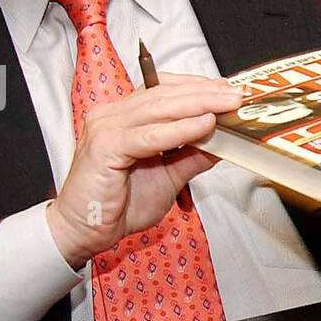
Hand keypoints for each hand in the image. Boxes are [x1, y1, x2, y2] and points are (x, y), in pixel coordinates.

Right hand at [46, 74, 243, 269]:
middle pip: (164, 94)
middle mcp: (112, 116)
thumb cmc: (117, 206)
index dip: (197, 87)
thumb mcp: (168, 177)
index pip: (163, 89)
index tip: (229, 91)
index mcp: (123, 117)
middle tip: (237, 95)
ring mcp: (106, 128)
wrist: (84, 232)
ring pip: (159, 108)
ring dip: (198, 105)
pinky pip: (149, 136)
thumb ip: (193, 156)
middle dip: (205, 93)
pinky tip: (203, 125)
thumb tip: (224, 141)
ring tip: (227, 105)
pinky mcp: (105, 147)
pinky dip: (179, 130)